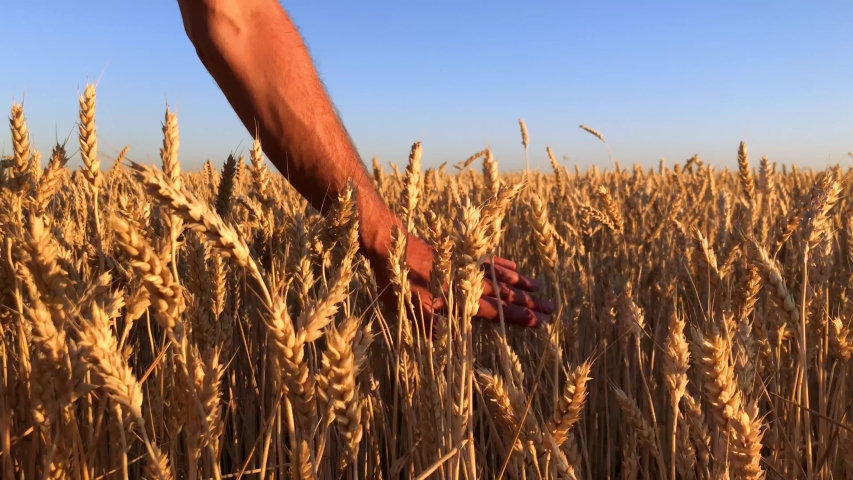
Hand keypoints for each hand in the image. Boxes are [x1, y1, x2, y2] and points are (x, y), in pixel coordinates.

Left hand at [369, 233, 553, 328]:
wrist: (390, 242)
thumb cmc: (395, 280)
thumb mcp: (408, 309)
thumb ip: (431, 325)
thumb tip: (451, 341)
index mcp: (459, 298)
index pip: (495, 311)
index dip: (518, 318)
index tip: (540, 322)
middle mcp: (467, 282)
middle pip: (504, 294)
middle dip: (528, 303)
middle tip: (552, 309)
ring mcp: (464, 266)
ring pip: (500, 276)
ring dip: (520, 284)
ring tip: (539, 289)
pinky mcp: (458, 255)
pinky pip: (486, 260)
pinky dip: (501, 265)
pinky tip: (513, 267)